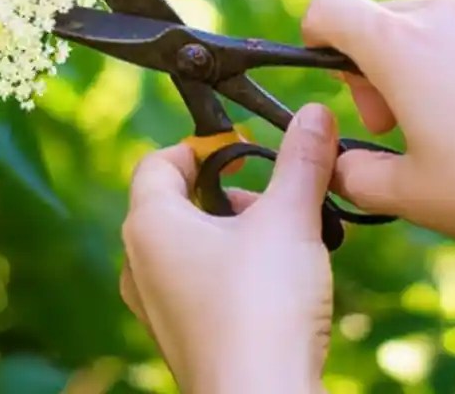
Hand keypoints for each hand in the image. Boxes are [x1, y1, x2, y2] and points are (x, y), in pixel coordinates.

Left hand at [119, 104, 337, 393]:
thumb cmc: (262, 308)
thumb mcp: (290, 220)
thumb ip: (302, 162)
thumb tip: (315, 114)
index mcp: (149, 226)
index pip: (158, 163)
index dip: (201, 146)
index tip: (243, 147)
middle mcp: (139, 266)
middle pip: (176, 206)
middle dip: (230, 194)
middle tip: (275, 198)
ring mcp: (157, 309)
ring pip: (191, 250)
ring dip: (236, 237)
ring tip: (286, 242)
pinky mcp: (182, 340)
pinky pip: (201, 289)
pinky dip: (235, 276)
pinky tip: (280, 287)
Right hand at [301, 0, 454, 248]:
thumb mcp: (410, 198)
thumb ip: (352, 173)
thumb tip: (340, 160)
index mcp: (399, 47)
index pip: (327, 9)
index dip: (317, 40)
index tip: (343, 82)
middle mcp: (446, 11)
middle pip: (385, 21)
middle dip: (381, 70)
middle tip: (408, 129)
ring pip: (443, 24)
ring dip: (436, 63)